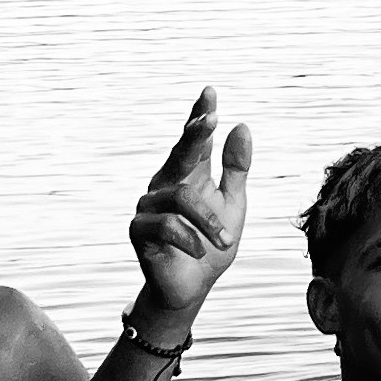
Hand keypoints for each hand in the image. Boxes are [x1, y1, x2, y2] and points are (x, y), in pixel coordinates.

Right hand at [128, 86, 251, 321]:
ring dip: (209, 221)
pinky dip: (190, 239)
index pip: (195, 140)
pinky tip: (200, 251)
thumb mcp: (233, 205)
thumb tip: (241, 125)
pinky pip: (167, 225)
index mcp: (190, 174)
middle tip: (209, 119)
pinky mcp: (139, 229)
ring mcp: (149, 205)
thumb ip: (236, 168)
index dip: (200, 115)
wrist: (193, 288)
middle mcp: (166, 183)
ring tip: (224, 240)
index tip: (210, 92)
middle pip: (180, 152)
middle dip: (194, 135)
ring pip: (181, 198)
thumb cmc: (212, 245)